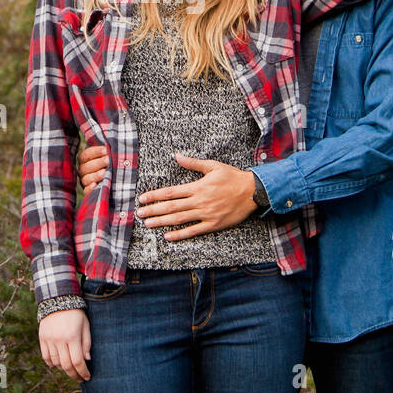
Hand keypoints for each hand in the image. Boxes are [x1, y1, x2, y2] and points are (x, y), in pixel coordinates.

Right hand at [38, 308, 90, 380]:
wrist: (58, 300)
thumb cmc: (76, 314)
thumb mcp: (85, 326)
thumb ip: (86, 343)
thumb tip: (87, 360)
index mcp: (73, 337)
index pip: (78, 361)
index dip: (83, 372)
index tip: (87, 377)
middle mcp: (60, 340)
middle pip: (66, 365)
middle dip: (74, 375)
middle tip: (79, 378)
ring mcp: (49, 340)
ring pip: (55, 363)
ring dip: (63, 369)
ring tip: (70, 369)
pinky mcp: (42, 338)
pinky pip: (46, 357)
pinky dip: (52, 364)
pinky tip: (58, 364)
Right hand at [78, 143, 108, 196]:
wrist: (119, 179)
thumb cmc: (112, 163)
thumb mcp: (109, 156)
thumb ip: (107, 151)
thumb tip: (109, 146)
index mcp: (85, 161)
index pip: (85, 155)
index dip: (95, 152)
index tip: (105, 150)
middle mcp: (83, 171)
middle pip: (85, 167)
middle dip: (98, 163)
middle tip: (108, 160)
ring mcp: (85, 182)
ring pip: (86, 179)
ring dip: (95, 175)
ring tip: (104, 172)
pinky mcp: (88, 192)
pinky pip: (86, 191)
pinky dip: (90, 188)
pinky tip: (95, 185)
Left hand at [136, 154, 257, 239]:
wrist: (252, 191)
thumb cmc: (232, 177)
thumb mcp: (213, 166)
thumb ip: (193, 164)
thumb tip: (177, 156)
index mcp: (197, 186)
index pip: (171, 192)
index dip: (155, 196)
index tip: (143, 199)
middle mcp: (199, 201)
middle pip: (171, 207)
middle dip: (154, 210)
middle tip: (139, 214)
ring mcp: (206, 214)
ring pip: (180, 219)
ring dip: (162, 222)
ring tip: (149, 224)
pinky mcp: (213, 224)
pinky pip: (194, 230)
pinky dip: (180, 234)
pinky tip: (168, 236)